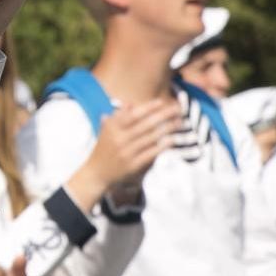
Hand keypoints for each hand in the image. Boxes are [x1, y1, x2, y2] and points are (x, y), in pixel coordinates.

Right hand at [63, 96, 180, 209]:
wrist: (96, 173)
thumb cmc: (104, 148)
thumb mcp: (107, 130)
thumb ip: (118, 116)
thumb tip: (130, 103)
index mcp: (113, 128)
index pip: (133, 114)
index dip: (148, 107)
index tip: (161, 102)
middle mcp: (120, 139)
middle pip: (146, 124)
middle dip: (164, 115)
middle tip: (178, 109)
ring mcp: (127, 152)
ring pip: (152, 138)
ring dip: (168, 129)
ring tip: (179, 122)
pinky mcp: (133, 165)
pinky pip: (152, 153)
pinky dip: (163, 146)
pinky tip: (172, 140)